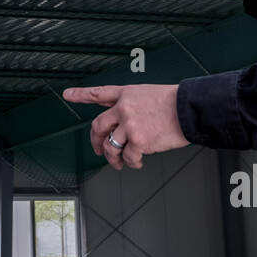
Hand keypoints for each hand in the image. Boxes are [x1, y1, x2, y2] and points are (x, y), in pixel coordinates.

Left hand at [62, 84, 189, 169]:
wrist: (189, 109)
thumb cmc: (174, 102)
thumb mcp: (148, 94)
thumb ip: (132, 106)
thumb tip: (124, 123)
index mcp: (126, 94)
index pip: (98, 93)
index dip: (81, 94)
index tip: (67, 94)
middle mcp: (123, 108)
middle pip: (98, 126)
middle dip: (95, 140)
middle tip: (98, 148)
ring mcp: (129, 125)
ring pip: (110, 146)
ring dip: (113, 158)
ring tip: (119, 163)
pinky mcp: (139, 140)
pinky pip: (128, 157)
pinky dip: (132, 163)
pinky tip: (136, 162)